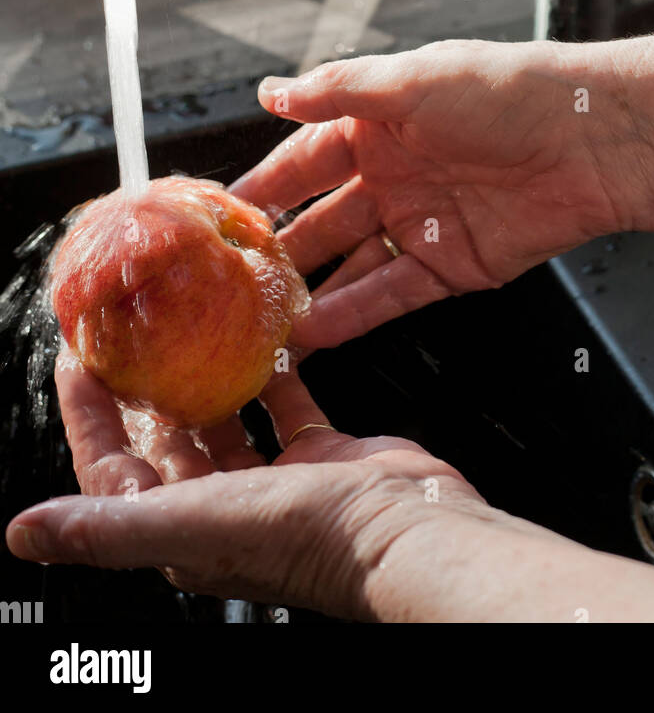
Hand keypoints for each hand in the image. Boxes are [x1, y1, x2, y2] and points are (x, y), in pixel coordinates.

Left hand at [7, 348, 653, 623]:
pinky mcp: (324, 457)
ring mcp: (275, 483)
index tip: (76, 356)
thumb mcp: (193, 522)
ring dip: (205, 374)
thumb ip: (108, 524)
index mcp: (182, 528)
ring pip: (225, 418)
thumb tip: (22, 532)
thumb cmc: (308, 539)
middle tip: (133, 326)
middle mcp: (223, 509)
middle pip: (167, 440)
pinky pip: (287, 404)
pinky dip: (273, 372)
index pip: (113, 467)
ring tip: (191, 320)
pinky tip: (269, 336)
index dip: (89, 414)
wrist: (410, 535)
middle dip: (146, 385)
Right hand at [231, 39, 643, 348]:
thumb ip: (338, 91)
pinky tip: (316, 332)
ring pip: (352, 263)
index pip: (306, 159)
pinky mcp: (453, 265)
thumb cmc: (507, 92)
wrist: (590, 141)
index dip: (266, 185)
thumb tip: (270, 93)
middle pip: (324, 217)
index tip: (223, 214)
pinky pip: (392, 293)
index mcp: (380, 123)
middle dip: (282, 248)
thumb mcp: (412, 80)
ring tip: (262, 322)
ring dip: (312, 290)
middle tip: (233, 281)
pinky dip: (355, 313)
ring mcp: (422, 222)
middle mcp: (395, 173)